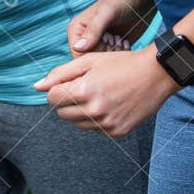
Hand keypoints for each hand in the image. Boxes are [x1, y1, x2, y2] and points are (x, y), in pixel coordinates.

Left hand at [34, 47, 176, 135]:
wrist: (155, 75)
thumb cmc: (121, 63)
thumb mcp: (88, 61)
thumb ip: (60, 74)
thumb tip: (37, 87)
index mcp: (84, 91)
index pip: (52, 99)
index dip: (58, 89)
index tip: (71, 82)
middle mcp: (94, 111)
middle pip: (61, 113)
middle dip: (67, 100)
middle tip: (85, 87)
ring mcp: (106, 124)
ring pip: (77, 123)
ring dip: (81, 111)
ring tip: (98, 95)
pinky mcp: (117, 132)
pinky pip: (94, 129)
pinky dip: (96, 119)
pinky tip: (110, 105)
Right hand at [67, 0, 153, 53]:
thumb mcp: (107, 14)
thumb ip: (93, 31)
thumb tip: (77, 47)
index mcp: (77, 29)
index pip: (77, 56)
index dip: (93, 54)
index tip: (108, 41)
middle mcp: (85, 38)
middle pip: (91, 61)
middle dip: (105, 53)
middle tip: (116, 38)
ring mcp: (99, 43)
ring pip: (102, 63)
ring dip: (114, 54)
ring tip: (121, 39)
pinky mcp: (112, 46)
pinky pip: (113, 60)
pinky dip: (121, 54)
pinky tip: (126, 42)